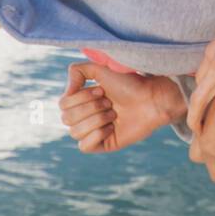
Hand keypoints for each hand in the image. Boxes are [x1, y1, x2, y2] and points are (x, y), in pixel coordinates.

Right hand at [58, 61, 184, 153]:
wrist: (151, 99)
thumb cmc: (129, 83)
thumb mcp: (101, 69)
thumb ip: (77, 71)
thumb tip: (67, 92)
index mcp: (81, 100)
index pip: (63, 104)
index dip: (82, 97)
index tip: (102, 91)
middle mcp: (84, 116)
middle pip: (67, 119)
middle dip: (91, 108)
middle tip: (110, 102)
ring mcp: (93, 131)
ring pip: (75, 133)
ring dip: (97, 119)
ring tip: (114, 114)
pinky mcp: (103, 144)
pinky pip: (84, 147)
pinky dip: (97, 135)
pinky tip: (112, 128)